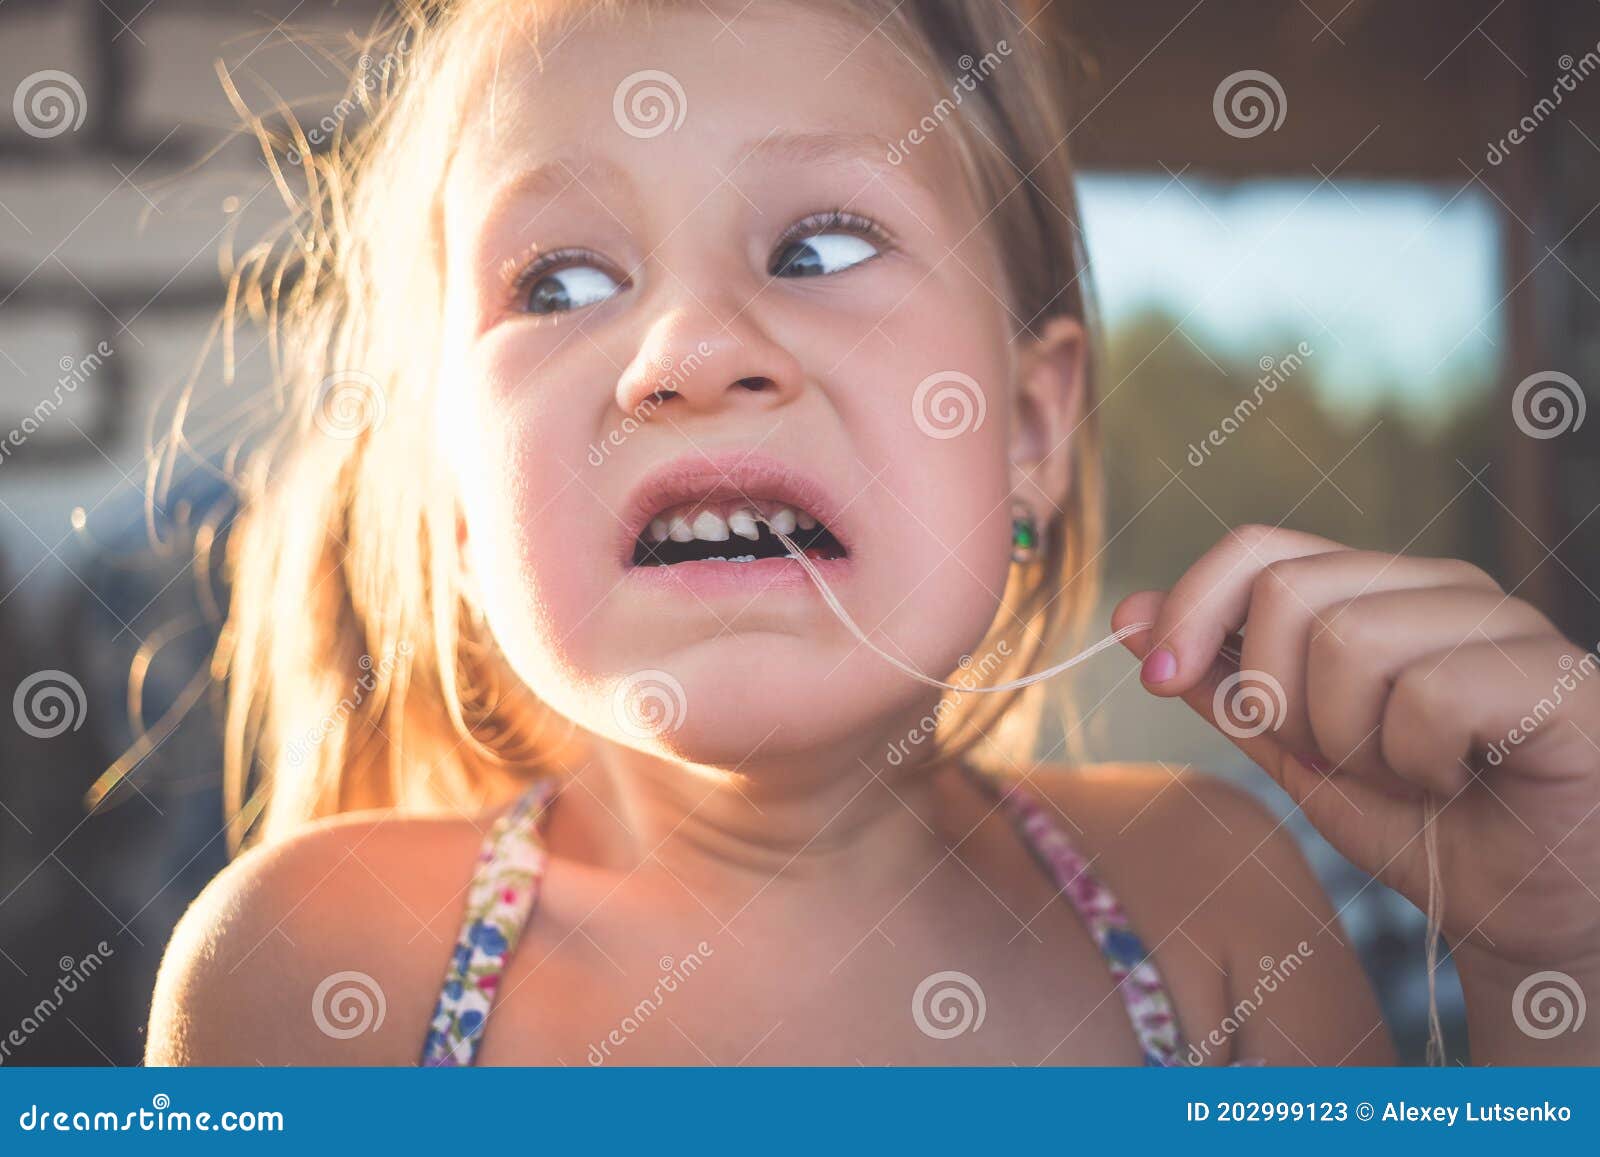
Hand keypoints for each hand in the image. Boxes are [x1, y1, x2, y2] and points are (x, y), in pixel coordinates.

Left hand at [1113, 525, 1599, 993]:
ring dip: (1352, 742)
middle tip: (1338, 761)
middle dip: (1278, 702)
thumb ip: (1224, 685)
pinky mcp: (1557, 675)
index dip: (1192, 606)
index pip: (1260, 549)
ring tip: (1405, 775)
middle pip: (1288, 593)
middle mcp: (1441, 586)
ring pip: (1351, 640)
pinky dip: (1419, 762)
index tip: (1161, 681)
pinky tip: (1458, 781)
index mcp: (1377, 591)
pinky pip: (1430, 695)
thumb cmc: (1425, 832)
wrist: (1531, 919)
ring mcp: (1505, 621)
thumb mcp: (1297, 758)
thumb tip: (1129, 618)